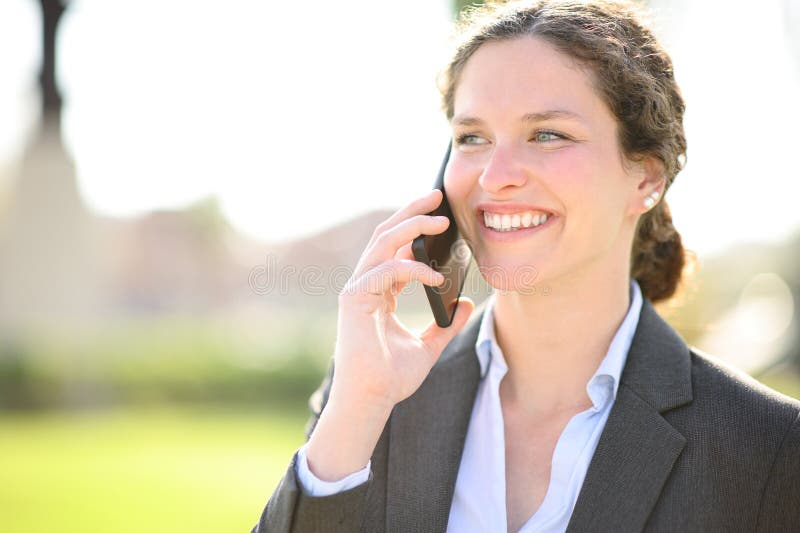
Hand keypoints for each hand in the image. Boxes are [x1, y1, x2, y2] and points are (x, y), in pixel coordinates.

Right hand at [329, 189, 474, 410]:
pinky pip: (384, 271)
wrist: (372, 400)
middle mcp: (366, 285)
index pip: (396, 249)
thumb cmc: (392, 377)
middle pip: (386, 236)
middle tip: (438, 195)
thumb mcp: (429, 347)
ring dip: (411, 227)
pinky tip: (435, 276)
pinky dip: (410, 268)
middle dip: (412, 213)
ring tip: (440, 219)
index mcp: (379, 292)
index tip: (443, 217)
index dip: (417, 230)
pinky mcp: (354, 299)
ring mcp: (357, 290)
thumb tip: (467, 304)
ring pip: (382, 243)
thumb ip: (445, 324)